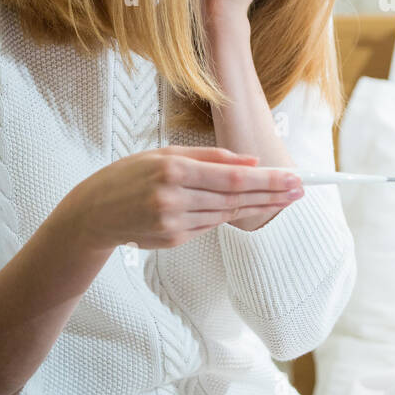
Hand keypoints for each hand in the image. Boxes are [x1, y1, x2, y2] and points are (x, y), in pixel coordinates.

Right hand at [60, 146, 304, 251]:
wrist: (92, 213)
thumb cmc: (130, 175)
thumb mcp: (165, 154)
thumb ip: (210, 157)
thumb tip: (251, 162)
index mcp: (173, 170)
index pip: (232, 178)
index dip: (266, 180)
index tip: (292, 177)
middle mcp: (173, 198)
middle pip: (235, 198)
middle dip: (272, 194)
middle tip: (301, 189)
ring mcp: (173, 223)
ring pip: (226, 214)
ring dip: (259, 206)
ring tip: (285, 198)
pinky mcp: (172, 240)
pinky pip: (209, 224)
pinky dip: (229, 214)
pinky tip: (248, 206)